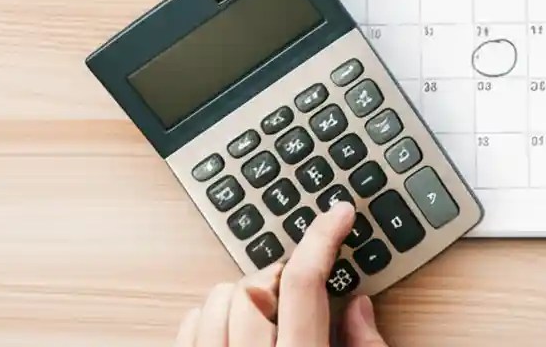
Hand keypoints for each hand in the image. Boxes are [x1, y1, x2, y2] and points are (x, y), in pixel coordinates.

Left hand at [174, 202, 390, 346]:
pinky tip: (234, 331)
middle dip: (279, 276)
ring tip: (268, 316)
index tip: (338, 213)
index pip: (304, 283)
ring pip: (215, 300)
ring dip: (244, 296)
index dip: (323, 238)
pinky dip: (209, 318)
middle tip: (298, 289)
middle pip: (254, 285)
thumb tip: (358, 307)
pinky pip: (187, 327)